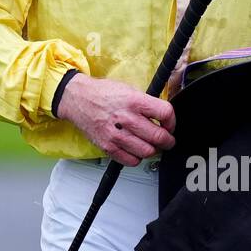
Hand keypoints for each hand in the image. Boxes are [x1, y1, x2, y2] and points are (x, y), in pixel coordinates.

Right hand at [56, 75, 175, 165]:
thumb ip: (147, 104)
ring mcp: (116, 135)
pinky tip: (135, 149)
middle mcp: (126, 118)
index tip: (169, 125)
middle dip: (167, 140)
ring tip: (150, 144)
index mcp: (134, 101)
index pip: (165, 114)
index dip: (172, 122)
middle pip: (159, 137)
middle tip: (167, 140)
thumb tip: (163, 117)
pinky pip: (132, 161)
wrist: (78, 99)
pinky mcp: (108, 146)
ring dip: (153, 150)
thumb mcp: (129, 89)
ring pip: (147, 151)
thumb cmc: (103, 93)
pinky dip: (138, 157)